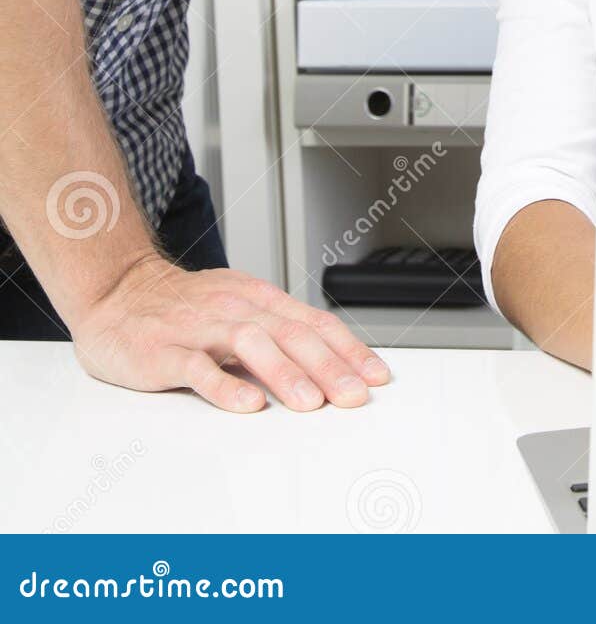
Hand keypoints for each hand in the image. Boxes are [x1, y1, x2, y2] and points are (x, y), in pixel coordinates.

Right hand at [69, 254, 390, 412]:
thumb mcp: (238, 309)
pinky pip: (196, 367)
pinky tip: (247, 404)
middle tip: (354, 395)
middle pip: (289, 333)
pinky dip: (224, 386)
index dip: (348, 349)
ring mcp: (198, 328)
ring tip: (311, 403)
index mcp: (257, 299)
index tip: (375, 376)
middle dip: (328, 366)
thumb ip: (277, 335)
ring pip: (249, 344)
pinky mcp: (162, 350)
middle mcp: (233, 308)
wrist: (117, 293)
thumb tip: (331, 367)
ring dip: (285, 373)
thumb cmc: (182, 308)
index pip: (313, 323)